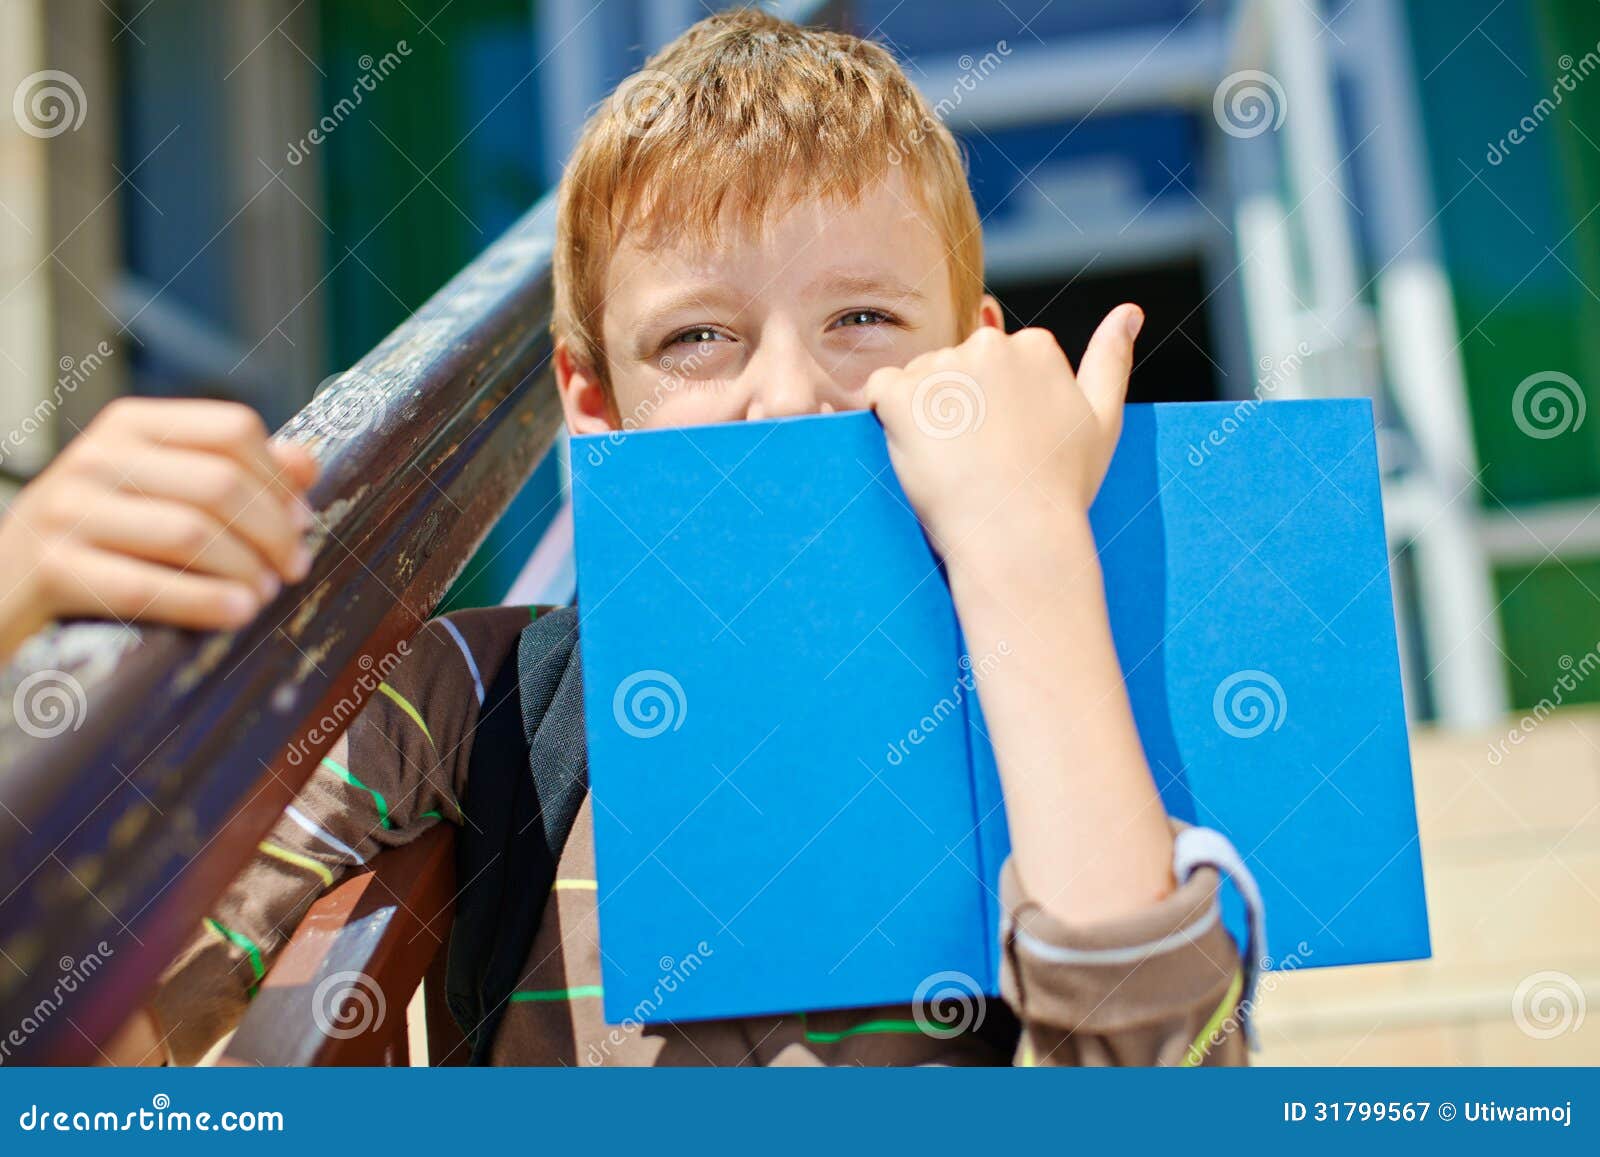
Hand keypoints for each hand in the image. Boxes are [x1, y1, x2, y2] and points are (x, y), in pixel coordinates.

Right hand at [0, 397, 317, 658]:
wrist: (3, 593)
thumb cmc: (99, 542)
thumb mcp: (158, 494)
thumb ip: (231, 473)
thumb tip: (307, 461)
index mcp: (130, 426)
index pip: (232, 430)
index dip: (280, 480)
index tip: (301, 522)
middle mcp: (95, 457)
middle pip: (220, 484)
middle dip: (273, 533)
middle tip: (294, 568)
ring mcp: (68, 510)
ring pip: (192, 533)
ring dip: (246, 570)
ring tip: (265, 594)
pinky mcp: (53, 569)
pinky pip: (149, 586)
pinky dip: (206, 602)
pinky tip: (238, 614)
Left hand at [864, 304, 1141, 562]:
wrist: (1016, 536)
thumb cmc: (1060, 488)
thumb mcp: (1102, 421)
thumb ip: (1112, 360)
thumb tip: (1131, 310)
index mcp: (1035, 346)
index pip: (994, 364)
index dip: (994, 409)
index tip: (1007, 445)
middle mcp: (989, 345)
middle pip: (954, 367)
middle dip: (957, 406)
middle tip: (979, 459)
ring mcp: (943, 368)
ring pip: (918, 380)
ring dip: (924, 414)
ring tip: (953, 462)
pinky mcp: (902, 394)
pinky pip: (880, 392)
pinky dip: (888, 418)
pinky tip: (917, 450)